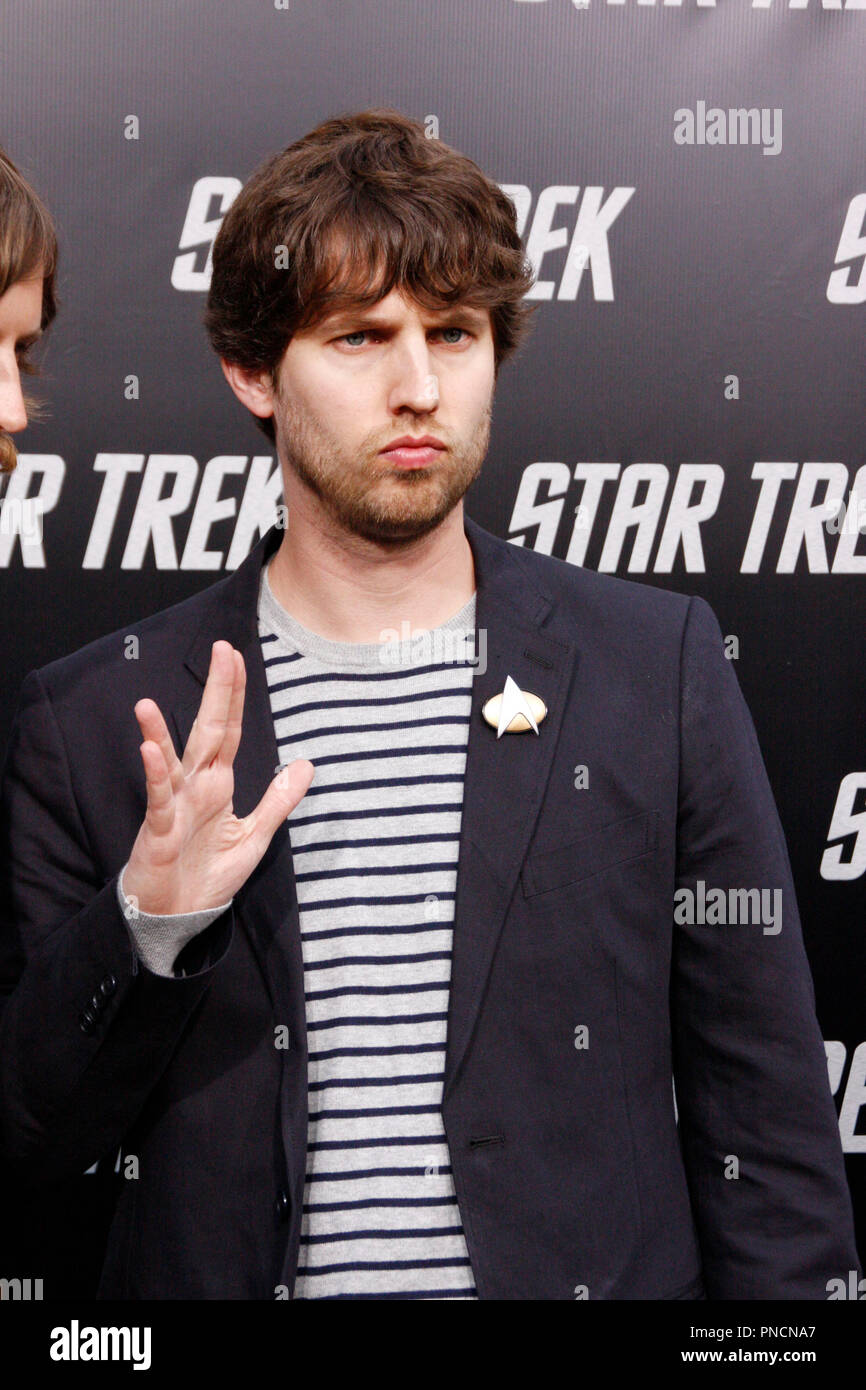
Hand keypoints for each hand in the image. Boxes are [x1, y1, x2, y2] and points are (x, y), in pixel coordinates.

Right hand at [123, 640, 313, 914]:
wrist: (179, 916)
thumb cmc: (208, 875)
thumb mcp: (255, 835)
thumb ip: (279, 800)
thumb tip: (307, 764)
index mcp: (218, 784)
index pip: (230, 730)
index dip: (235, 695)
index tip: (238, 657)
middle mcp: (195, 786)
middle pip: (208, 731)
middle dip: (216, 692)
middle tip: (222, 650)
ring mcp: (175, 806)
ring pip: (170, 761)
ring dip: (157, 732)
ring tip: (146, 703)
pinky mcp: (159, 831)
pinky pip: (159, 799)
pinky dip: (155, 774)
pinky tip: (150, 750)